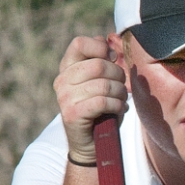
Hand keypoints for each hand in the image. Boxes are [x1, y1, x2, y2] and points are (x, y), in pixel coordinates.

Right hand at [54, 36, 127, 162]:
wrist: (91, 145)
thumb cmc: (100, 111)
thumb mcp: (100, 82)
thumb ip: (100, 60)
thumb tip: (105, 39)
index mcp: (67, 68)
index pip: (80, 43)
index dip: (101, 48)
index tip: (113, 59)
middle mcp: (62, 80)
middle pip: (98, 65)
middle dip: (118, 75)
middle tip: (123, 87)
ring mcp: (65, 97)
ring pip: (103, 84)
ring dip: (120, 93)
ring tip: (122, 100)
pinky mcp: (72, 113)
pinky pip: (102, 101)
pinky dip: (117, 105)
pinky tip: (120, 110)